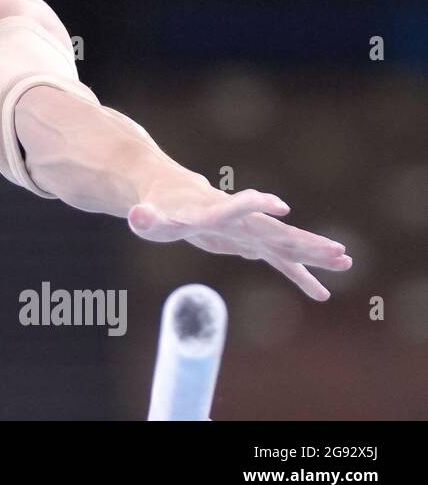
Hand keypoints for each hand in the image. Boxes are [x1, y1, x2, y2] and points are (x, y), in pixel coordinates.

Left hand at [127, 180, 352, 300]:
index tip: (278, 206)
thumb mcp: (147, 216)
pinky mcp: (249, 244)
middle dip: (304, 242)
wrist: (168, 192)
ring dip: (313, 255)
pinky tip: (321, 293)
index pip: (234, 209)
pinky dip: (298, 275)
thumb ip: (146, 218)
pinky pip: (278, 262)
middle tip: (337, 251)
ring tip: (346, 263)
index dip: (252, 207)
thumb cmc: (156, 206)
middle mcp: (238, 220)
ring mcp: (247, 232)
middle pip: (275, 232)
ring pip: (285, 245)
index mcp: (214, 211)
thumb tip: (138, 217)